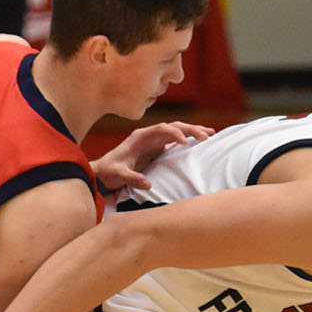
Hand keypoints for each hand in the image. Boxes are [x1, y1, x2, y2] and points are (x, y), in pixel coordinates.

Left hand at [91, 121, 213, 192]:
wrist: (101, 173)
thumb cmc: (108, 172)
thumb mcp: (118, 175)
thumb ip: (132, 178)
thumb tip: (148, 184)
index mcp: (140, 137)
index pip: (162, 129)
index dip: (175, 133)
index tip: (185, 142)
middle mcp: (148, 136)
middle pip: (173, 127)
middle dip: (190, 129)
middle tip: (207, 135)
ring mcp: (153, 142)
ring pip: (176, 132)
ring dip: (192, 133)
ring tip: (210, 134)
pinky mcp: (156, 150)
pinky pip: (174, 142)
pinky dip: (187, 142)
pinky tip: (198, 144)